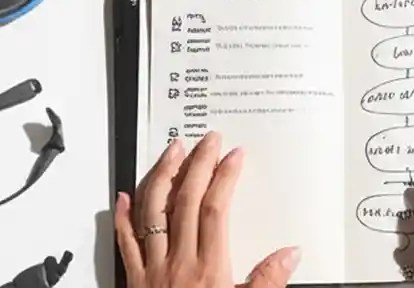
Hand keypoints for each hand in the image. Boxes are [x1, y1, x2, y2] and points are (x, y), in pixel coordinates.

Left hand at [114, 132, 300, 287]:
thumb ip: (267, 283)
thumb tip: (289, 254)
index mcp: (208, 270)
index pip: (216, 209)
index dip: (225, 176)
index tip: (234, 156)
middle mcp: (177, 263)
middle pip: (185, 200)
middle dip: (197, 164)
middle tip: (208, 140)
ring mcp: (152, 270)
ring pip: (152, 211)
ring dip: (162, 176)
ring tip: (171, 152)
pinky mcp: (133, 281)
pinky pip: (125, 242)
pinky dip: (123, 216)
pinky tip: (125, 196)